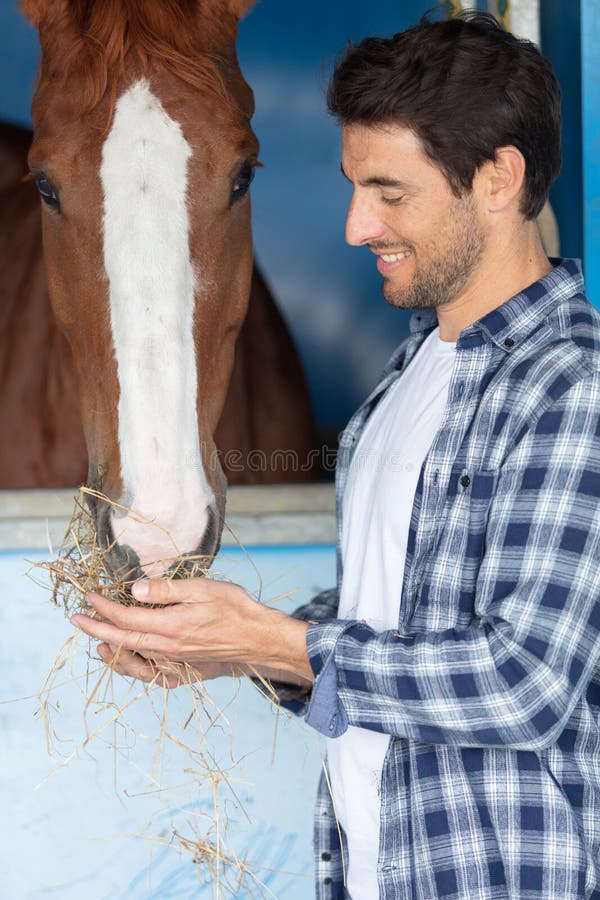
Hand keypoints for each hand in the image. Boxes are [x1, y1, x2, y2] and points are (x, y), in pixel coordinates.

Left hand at [71, 577, 312, 686]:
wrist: (259, 639)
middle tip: (77, 618)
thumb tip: (134, 590)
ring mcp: (175, 663)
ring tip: (98, 640)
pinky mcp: (184, 671)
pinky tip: (129, 660)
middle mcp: (168, 648)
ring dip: (111, 649)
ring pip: (133, 661)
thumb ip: (167, 590)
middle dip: (97, 628)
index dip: (104, 606)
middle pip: (123, 640)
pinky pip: (150, 675)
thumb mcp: (203, 589)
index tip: (89, 595)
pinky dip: (133, 668)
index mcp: (171, 626)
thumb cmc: (235, 608)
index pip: (126, 617)